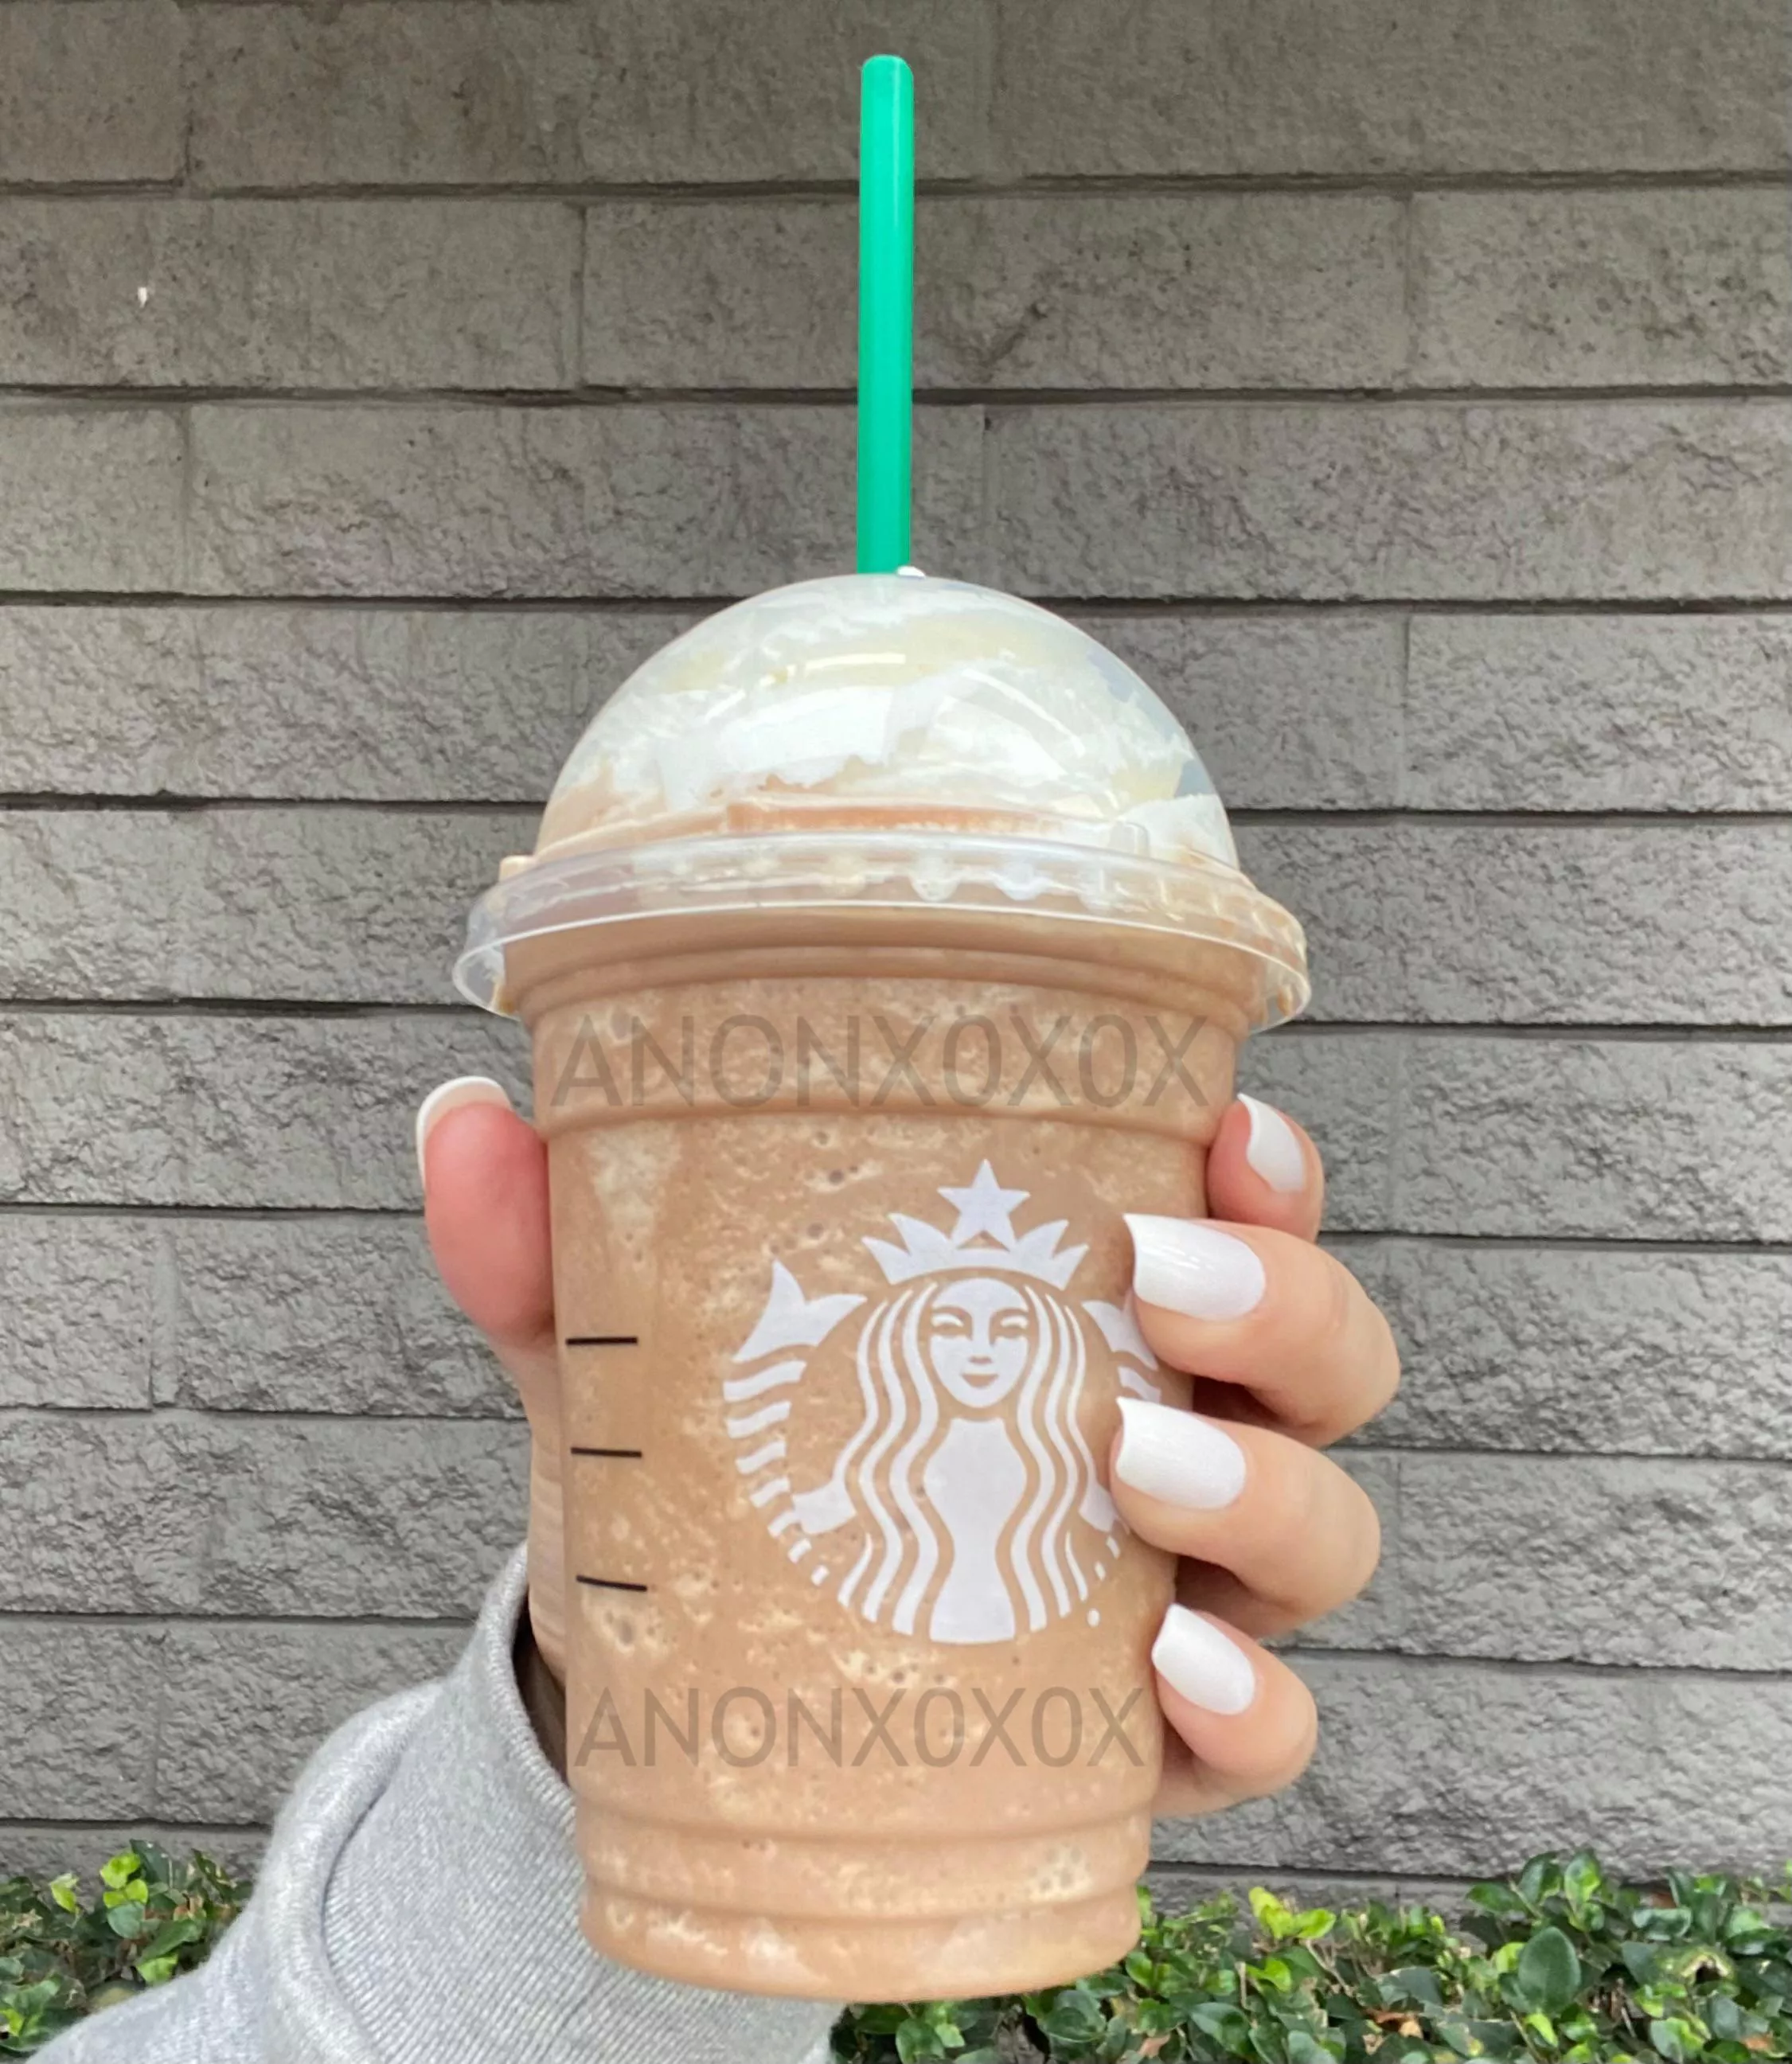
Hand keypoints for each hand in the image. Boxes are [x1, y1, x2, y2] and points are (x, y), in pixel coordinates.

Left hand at [416, 1082, 1395, 1816]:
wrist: (690, 1678)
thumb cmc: (728, 1466)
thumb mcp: (640, 1349)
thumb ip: (554, 1248)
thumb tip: (461, 1118)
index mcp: (1092, 1306)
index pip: (1239, 1214)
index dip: (1272, 1170)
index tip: (1228, 1124)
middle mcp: (1179, 1428)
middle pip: (1327, 1362)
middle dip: (1283, 1308)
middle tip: (1157, 1279)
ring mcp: (1185, 1587)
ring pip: (1326, 1531)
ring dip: (1264, 1492)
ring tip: (1133, 1466)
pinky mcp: (1153, 1736)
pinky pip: (1267, 1729)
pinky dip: (1248, 1707)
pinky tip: (1167, 1677)